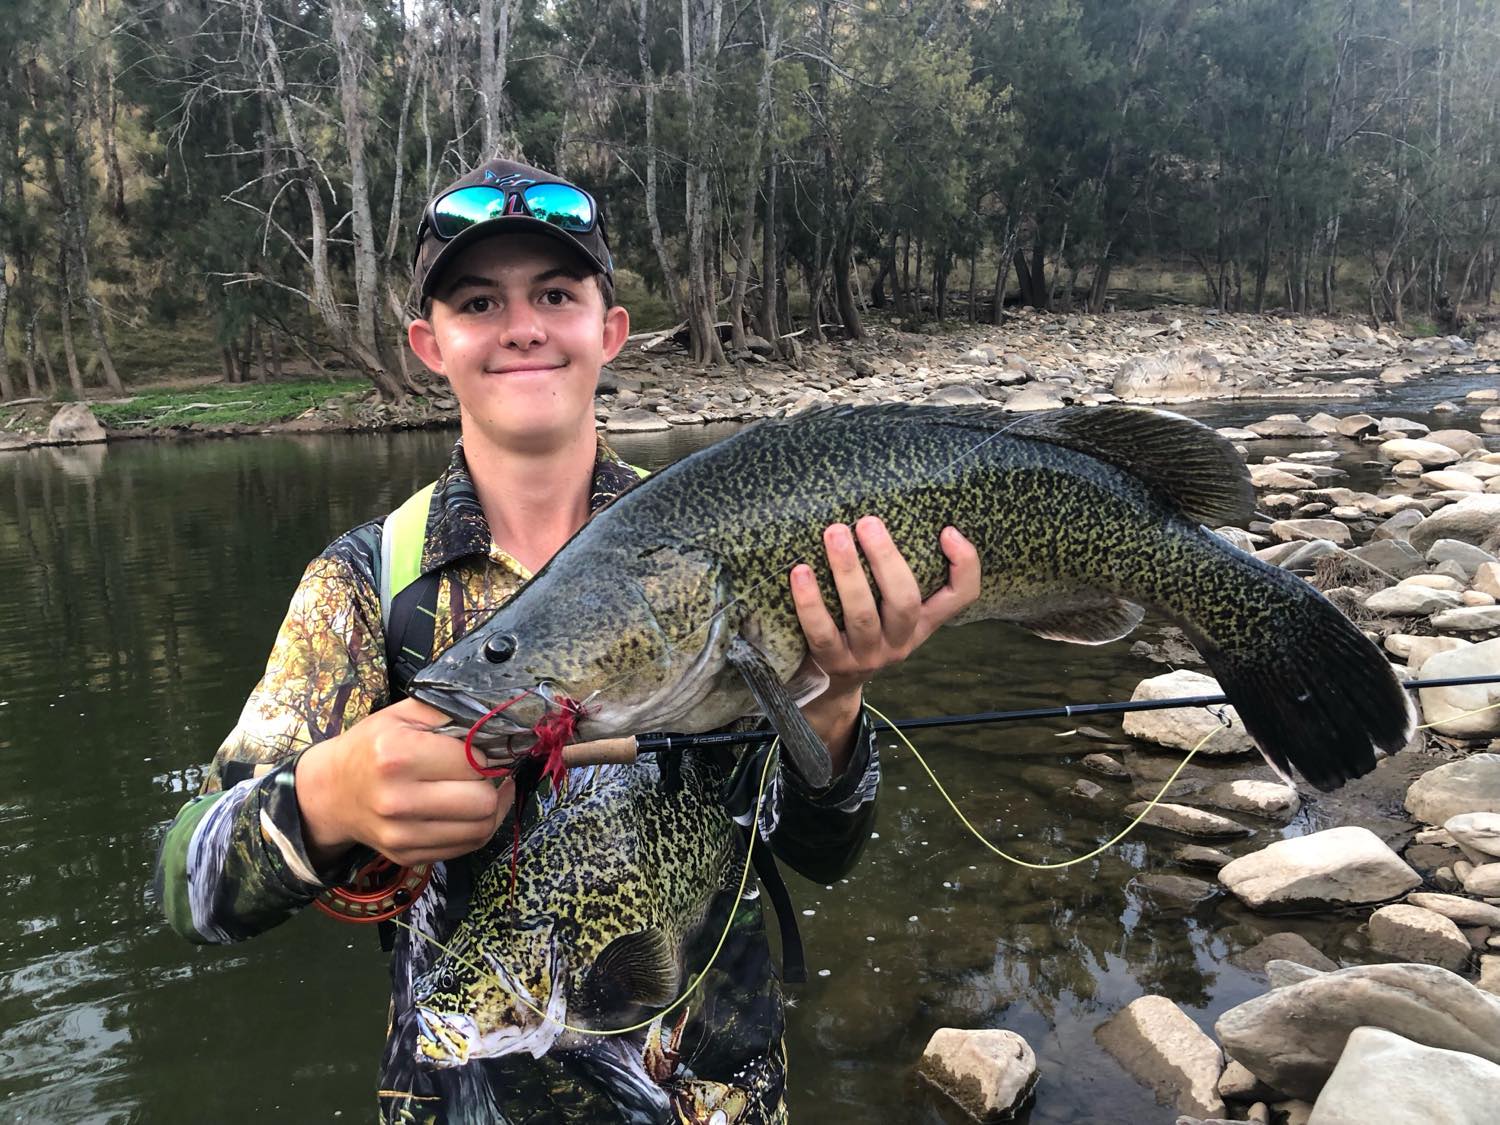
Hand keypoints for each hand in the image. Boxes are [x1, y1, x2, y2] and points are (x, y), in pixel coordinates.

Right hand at [295, 697, 512, 868]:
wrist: (331, 791)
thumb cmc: (371, 746)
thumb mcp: (403, 714)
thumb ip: (451, 711)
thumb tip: (498, 719)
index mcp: (398, 756)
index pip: (474, 761)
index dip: (486, 753)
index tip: (481, 749)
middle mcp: (397, 800)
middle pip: (482, 802)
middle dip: (491, 783)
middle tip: (484, 771)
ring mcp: (401, 835)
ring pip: (481, 830)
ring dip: (491, 808)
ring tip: (484, 788)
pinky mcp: (407, 856)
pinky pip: (466, 847)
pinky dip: (476, 827)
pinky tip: (469, 809)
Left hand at [789, 517, 980, 768]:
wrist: (832, 687)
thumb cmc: (863, 630)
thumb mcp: (890, 608)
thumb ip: (895, 574)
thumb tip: (883, 519)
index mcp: (922, 622)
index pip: (961, 596)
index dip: (963, 565)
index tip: (947, 531)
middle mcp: (901, 640)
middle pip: (904, 600)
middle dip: (885, 558)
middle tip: (867, 522)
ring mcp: (867, 655)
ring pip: (862, 614)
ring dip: (847, 571)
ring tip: (835, 533)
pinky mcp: (834, 663)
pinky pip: (821, 632)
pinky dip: (810, 601)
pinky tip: (800, 572)